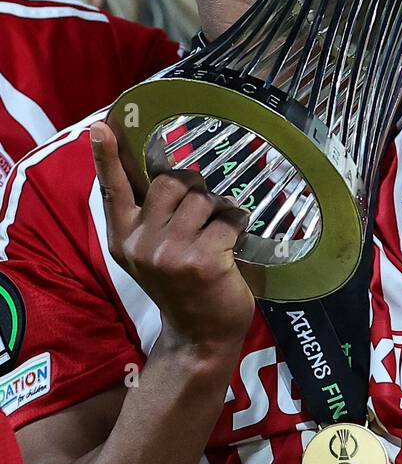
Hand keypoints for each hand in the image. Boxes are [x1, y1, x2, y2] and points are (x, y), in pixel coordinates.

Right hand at [91, 122, 254, 356]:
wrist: (200, 336)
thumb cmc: (182, 283)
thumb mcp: (152, 251)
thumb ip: (150, 215)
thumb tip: (164, 169)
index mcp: (124, 237)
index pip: (113, 189)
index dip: (107, 156)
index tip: (100, 127)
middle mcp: (141, 243)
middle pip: (172, 180)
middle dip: (195, 189)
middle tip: (202, 217)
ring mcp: (170, 253)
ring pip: (203, 197)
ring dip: (219, 209)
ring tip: (218, 235)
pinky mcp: (202, 261)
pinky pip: (229, 219)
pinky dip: (239, 226)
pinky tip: (234, 247)